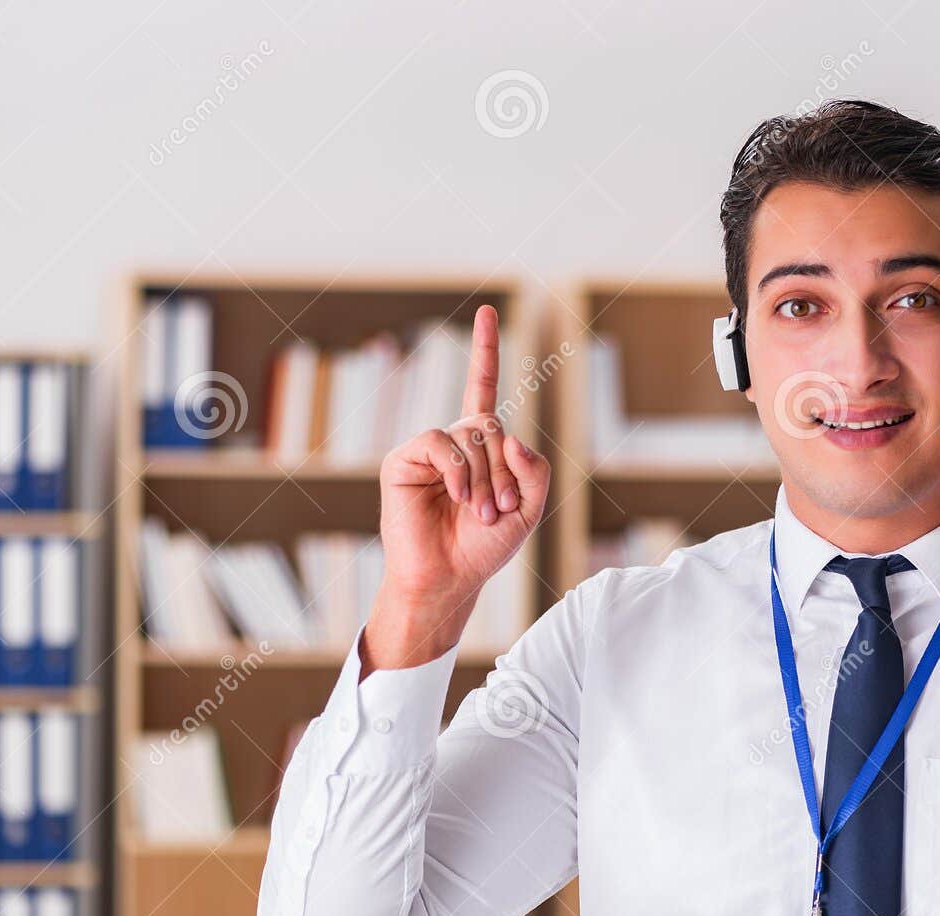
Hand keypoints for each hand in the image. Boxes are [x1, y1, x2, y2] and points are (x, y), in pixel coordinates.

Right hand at [362, 305, 549, 671]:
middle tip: (495, 510)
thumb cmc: (484, 547)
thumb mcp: (529, 509)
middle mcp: (454, 442)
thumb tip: (512, 437)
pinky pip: (440, 443)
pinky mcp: (403, 461)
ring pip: (472, 436)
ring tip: (477, 513)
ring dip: (484, 479)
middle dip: (503, 471)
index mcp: (482, 448)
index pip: (483, 389)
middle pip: (492, 427)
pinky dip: (456, 470)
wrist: (449, 577)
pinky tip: (455, 496)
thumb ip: (536, 471)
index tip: (486, 313)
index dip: (485, 352)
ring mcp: (428, 450)